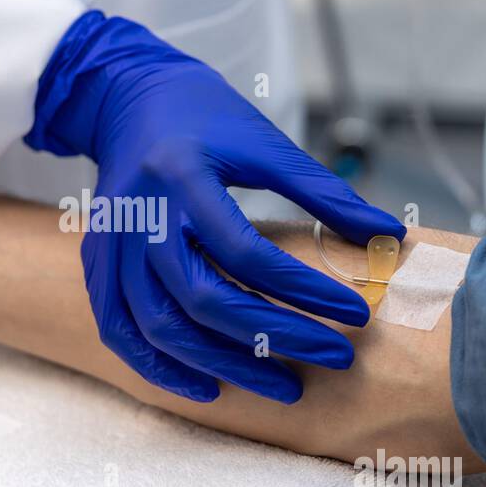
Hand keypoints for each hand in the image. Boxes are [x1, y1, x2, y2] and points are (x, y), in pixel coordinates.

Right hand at [26, 12, 405, 403]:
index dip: (304, 290)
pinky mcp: (97, 263)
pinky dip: (159, 366)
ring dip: (224, 366)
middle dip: (274, 339)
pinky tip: (207, 388)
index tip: (357, 313)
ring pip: (160, 326)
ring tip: (282, 386)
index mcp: (182, 176)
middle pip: (203, 300)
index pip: (246, 252)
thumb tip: (388, 237)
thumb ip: (323, 191)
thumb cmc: (204, 118)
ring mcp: (111, 243)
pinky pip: (119, 330)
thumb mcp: (265, 143)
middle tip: (335, 359)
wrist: (127, 98)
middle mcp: (140, 215)